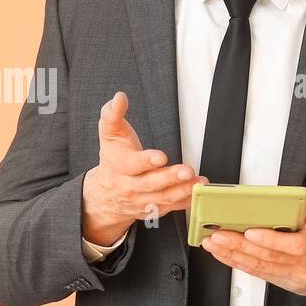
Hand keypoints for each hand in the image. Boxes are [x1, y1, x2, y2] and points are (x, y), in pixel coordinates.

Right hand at [82, 91, 206, 244]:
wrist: (106, 193)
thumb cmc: (113, 158)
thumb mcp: (109, 134)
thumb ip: (113, 114)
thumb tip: (119, 98)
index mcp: (120, 166)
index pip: (132, 164)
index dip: (146, 161)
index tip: (161, 157)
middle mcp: (130, 186)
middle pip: (150, 183)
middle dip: (169, 178)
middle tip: (186, 170)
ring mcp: (142, 199)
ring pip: (163, 198)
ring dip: (182, 190)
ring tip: (197, 181)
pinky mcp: (154, 208)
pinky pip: (172, 206)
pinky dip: (186, 201)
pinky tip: (198, 192)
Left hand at [200, 197, 305, 305]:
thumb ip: (299, 207)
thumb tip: (273, 198)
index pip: (292, 245)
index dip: (268, 240)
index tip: (248, 231)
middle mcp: (305, 265)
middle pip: (269, 257)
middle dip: (239, 246)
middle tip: (217, 236)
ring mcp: (295, 278)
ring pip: (260, 268)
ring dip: (233, 256)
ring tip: (214, 245)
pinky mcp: (287, 284)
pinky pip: (260, 275)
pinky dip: (240, 265)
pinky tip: (225, 256)